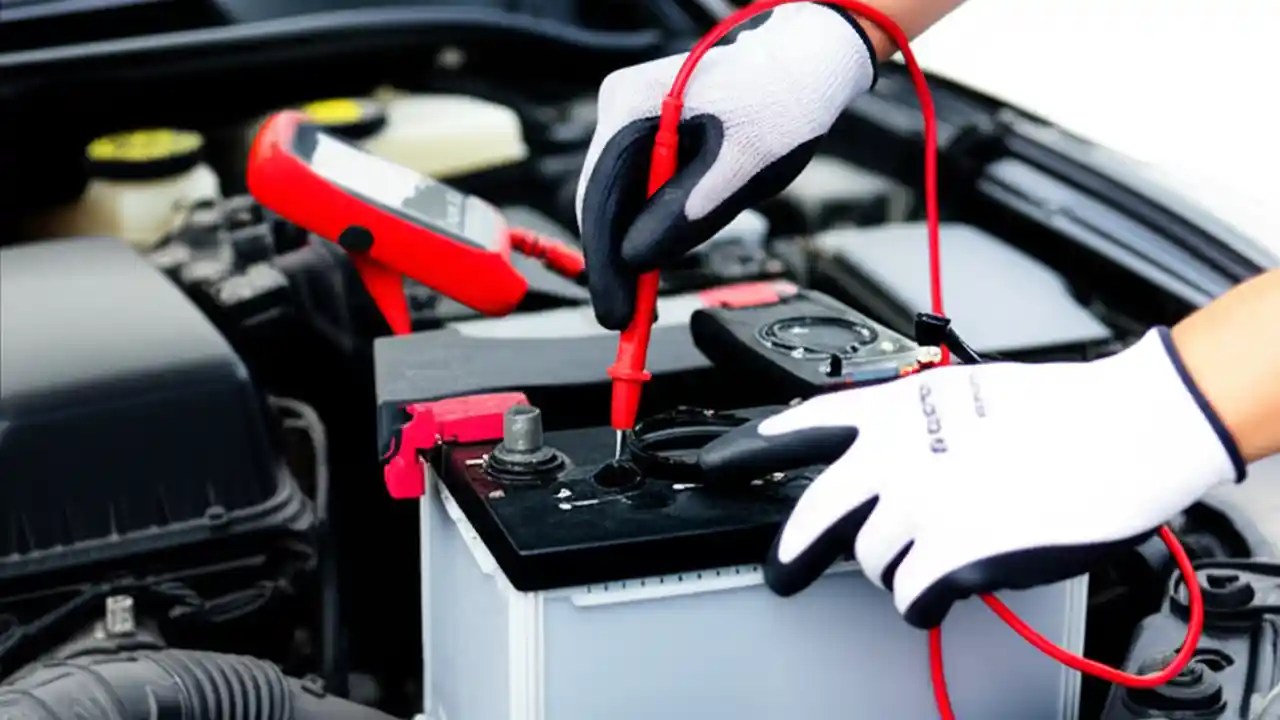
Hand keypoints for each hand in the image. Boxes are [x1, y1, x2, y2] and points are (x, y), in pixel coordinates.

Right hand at [575, 3, 877, 328]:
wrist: (805, 68)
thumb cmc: (784, 100)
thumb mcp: (745, 163)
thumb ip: (690, 212)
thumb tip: (637, 259)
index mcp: (634, 103)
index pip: (600, 196)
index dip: (604, 262)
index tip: (614, 310)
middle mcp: (621, 107)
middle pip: (601, 201)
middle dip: (615, 261)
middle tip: (629, 315)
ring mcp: (631, 119)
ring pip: (617, 199)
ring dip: (630, 246)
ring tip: (646, 296)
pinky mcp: (647, 133)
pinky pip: (635, 189)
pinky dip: (646, 226)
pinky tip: (658, 257)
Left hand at [698, 328, 1245, 627]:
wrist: (1123, 427)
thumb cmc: (1061, 408)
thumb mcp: (966, 392)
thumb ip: (916, 423)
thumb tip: (896, 461)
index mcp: (897, 407)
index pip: (805, 424)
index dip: (754, 445)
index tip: (714, 460)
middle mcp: (894, 454)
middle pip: (814, 512)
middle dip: (792, 550)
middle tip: (779, 573)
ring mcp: (918, 504)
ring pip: (870, 561)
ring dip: (896, 569)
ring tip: (937, 556)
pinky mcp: (950, 550)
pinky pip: (910, 596)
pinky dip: (922, 600)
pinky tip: (943, 588)